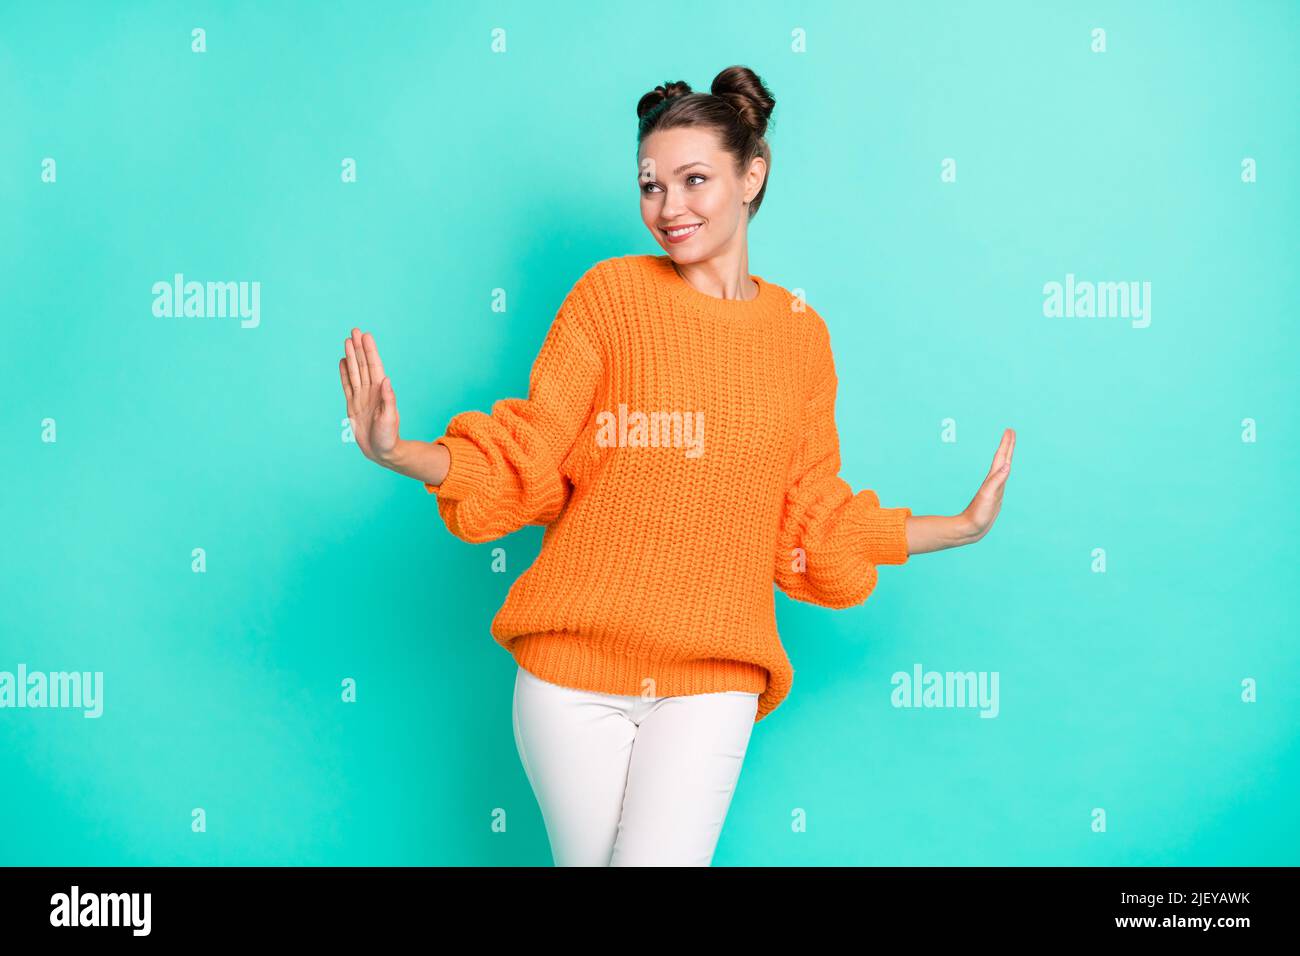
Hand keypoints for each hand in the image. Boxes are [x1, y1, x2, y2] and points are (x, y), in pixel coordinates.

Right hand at [339, 328, 400, 464]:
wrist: (381, 451)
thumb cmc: (388, 437)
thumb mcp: (389, 418)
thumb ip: (388, 399)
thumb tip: (385, 379)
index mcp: (381, 391)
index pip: (374, 366)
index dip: (370, 351)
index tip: (366, 336)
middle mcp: (371, 391)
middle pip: (363, 365)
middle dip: (359, 348)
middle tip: (354, 330)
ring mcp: (361, 397)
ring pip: (354, 372)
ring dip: (351, 357)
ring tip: (347, 341)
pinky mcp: (353, 405)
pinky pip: (347, 386)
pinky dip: (344, 373)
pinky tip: (342, 362)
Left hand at [960, 428, 1014, 542]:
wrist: (970, 527)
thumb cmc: (978, 514)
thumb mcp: (988, 496)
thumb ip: (997, 481)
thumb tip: (1007, 464)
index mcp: (993, 479)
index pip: (1001, 457)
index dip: (1006, 444)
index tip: (1010, 430)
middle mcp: (993, 481)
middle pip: (1002, 459)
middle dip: (1007, 445)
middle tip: (1011, 431)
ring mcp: (994, 488)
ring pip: (1002, 467)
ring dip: (1006, 455)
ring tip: (1009, 447)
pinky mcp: (995, 496)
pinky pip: (1002, 478)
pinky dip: (1005, 471)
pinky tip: (1006, 469)